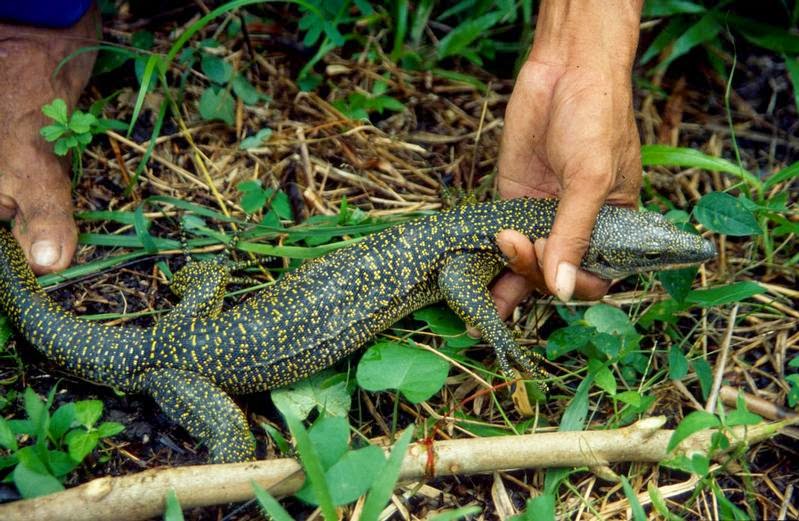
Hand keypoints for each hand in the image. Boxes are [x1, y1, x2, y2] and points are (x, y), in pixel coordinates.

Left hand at [491, 0, 643, 318]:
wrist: (564, 70)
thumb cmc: (595, 118)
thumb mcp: (591, 178)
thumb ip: (574, 233)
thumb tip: (560, 288)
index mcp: (614, 228)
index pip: (595, 276)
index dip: (572, 281)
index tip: (551, 263)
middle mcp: (577, 227)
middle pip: (554, 274)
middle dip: (532, 273)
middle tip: (515, 245)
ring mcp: (544, 216)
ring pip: (526, 265)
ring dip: (505, 283)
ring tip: (479, 302)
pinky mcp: (514, 201)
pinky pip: (503, 241)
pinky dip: (489, 262)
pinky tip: (472, 285)